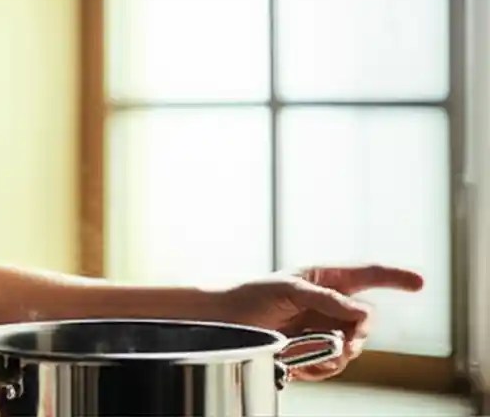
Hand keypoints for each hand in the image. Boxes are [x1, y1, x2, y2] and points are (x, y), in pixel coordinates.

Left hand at [218, 264, 423, 380]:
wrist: (224, 321)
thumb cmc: (252, 295)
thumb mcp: (289, 290)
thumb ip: (327, 299)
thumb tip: (363, 312)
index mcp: (325, 280)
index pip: (369, 275)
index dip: (396, 278)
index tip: (419, 283)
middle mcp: (329, 305)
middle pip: (364, 323)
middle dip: (354, 335)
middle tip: (339, 342)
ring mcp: (322, 329)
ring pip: (351, 349)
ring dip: (334, 356)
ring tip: (304, 352)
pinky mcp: (312, 351)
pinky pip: (332, 366)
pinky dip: (319, 368)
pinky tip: (297, 364)